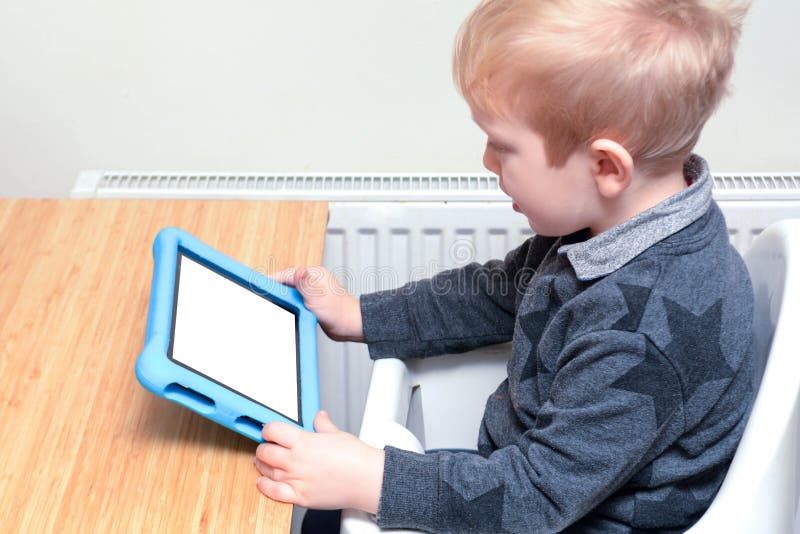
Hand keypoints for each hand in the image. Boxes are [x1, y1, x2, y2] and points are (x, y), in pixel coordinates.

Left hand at [254, 411, 384, 512]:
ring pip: (267, 471)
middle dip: (263, 447)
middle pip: (265, 452)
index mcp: (304, 442)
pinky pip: (274, 492)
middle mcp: (297, 461)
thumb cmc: (356, 459)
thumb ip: (323, 425)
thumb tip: (320, 417)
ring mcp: (297, 479)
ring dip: (262, 465)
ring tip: (265, 462)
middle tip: (267, 446)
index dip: (268, 429)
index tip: (270, 431)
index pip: (273, 430)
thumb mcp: (337, 434)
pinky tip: (263, 481)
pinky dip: (265, 486)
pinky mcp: (300, 496)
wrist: (368, 480)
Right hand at [269, 266, 363, 341]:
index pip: (287, 274)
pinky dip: (289, 306)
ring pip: (290, 293)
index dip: (272, 279)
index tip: (259, 284)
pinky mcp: (311, 302)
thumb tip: (299, 270)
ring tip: (270, 304)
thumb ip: (306, 284)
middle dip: (275, 289)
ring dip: (283, 299)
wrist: (350, 326)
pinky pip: (295, 302)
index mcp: (314, 274)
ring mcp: (311, 291)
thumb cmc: (339, 311)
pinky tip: (284, 311)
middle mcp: (312, 281)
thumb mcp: (318, 297)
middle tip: (261, 296)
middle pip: (286, 283)